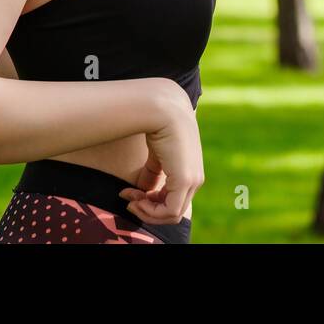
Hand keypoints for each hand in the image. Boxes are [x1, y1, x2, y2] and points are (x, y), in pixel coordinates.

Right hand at [117, 92, 202, 224]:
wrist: (163, 108)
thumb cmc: (158, 125)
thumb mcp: (156, 154)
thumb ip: (152, 173)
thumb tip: (142, 191)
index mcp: (191, 171)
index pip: (173, 200)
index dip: (150, 202)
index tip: (129, 192)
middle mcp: (196, 179)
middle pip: (173, 210)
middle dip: (147, 209)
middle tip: (128, 199)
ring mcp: (193, 180)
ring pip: (172, 214)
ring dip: (147, 211)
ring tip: (130, 198)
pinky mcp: (185, 180)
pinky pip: (170, 211)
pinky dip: (151, 210)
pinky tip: (136, 198)